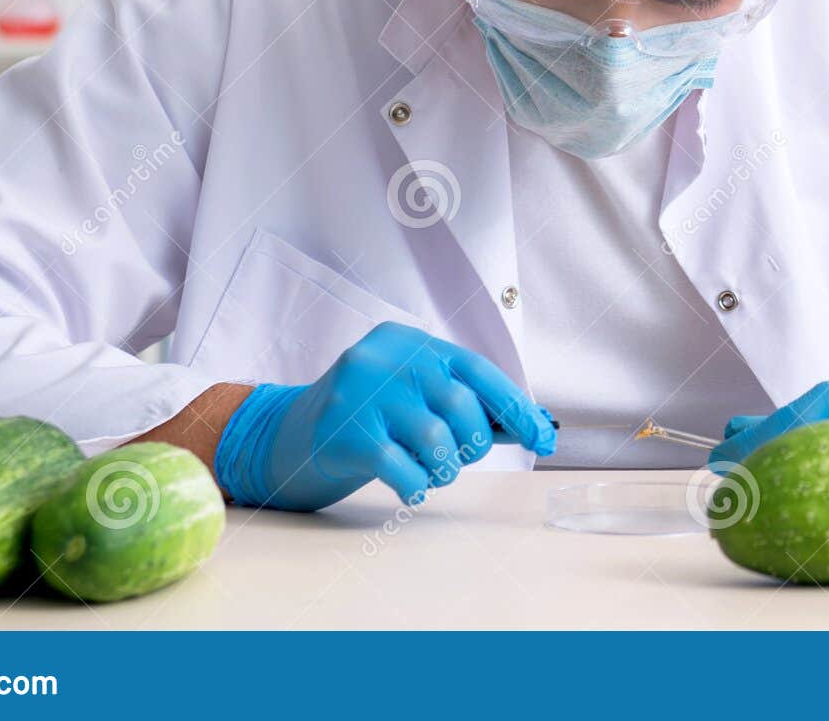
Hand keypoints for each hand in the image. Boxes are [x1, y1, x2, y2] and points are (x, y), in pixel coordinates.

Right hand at [214, 321, 555, 510]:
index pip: (477, 370)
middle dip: (472, 446)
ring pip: (438, 443)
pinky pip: (406, 472)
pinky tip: (407, 486)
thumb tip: (527, 427)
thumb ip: (458, 402)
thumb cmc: (366, 418)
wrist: (286, 438)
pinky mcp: (345, 433)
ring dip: (444, 471)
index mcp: (410, 342)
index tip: (543, 438)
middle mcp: (388, 358)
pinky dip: (416, 488)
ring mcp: (363, 393)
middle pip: (462, 409)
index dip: (516, 407)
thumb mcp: (409, 394)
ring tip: (428, 473)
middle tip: (455, 460)